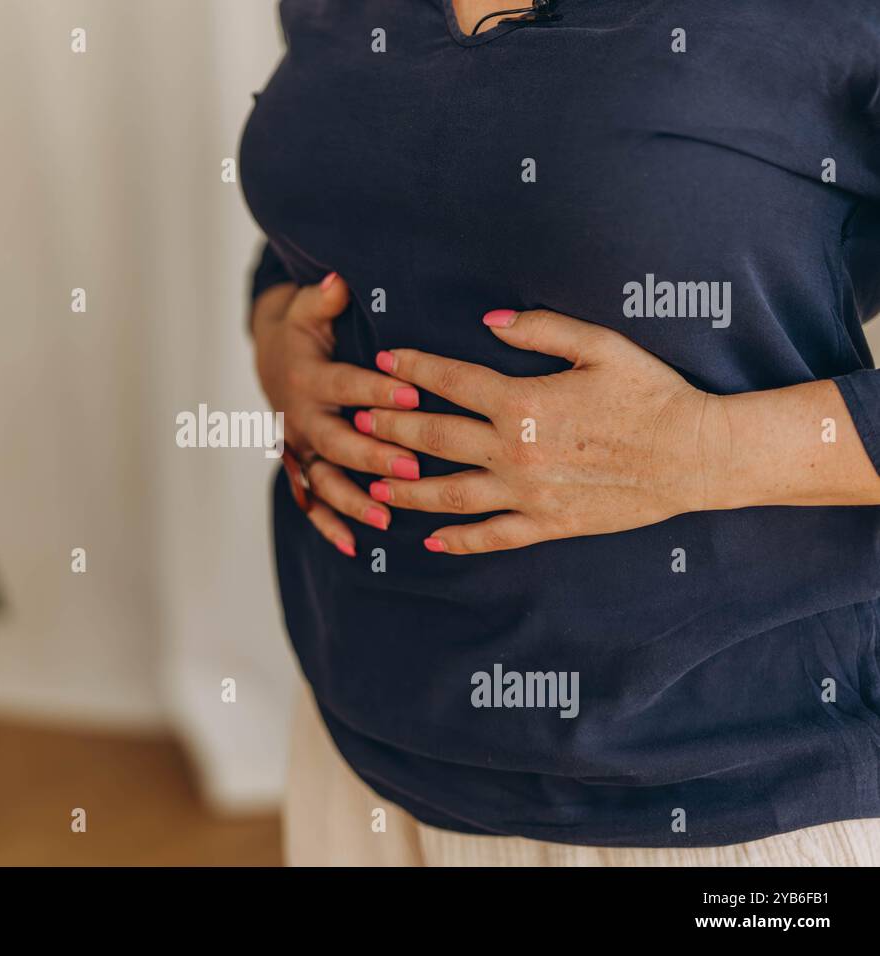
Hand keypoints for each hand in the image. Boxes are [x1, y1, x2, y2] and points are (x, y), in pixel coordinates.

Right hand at [251, 272, 422, 555]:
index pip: (346, 385)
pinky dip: (330, 525)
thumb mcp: (307, 306)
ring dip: (354, 500)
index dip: (378, 390)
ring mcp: (300, 447)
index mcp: (308, 376)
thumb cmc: (303, 327)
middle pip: (336, 441)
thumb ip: (325, 297)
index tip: (415, 395)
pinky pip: (313, 501)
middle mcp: (301, 417)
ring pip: (325, 479)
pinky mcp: (300, 466)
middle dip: (374, 455)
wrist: (270, 354)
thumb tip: (339, 282)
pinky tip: (356, 546)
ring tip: (388, 518)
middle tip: (413, 467)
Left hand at [361, 308, 717, 553]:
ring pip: (448, 495)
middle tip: (353, 421)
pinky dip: (458, 541)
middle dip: (388, 427)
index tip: (384, 360)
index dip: (412, 369)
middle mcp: (514, 450)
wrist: (696, 455)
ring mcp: (527, 492)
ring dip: (404, 489)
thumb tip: (488, 321)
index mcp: (523, 401)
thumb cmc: (652, 394)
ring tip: (370, 482)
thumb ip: (541, 330)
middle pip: (433, 438)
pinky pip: (492, 537)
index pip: (450, 381)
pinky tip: (431, 541)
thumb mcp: (601, 346)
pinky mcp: (547, 524)